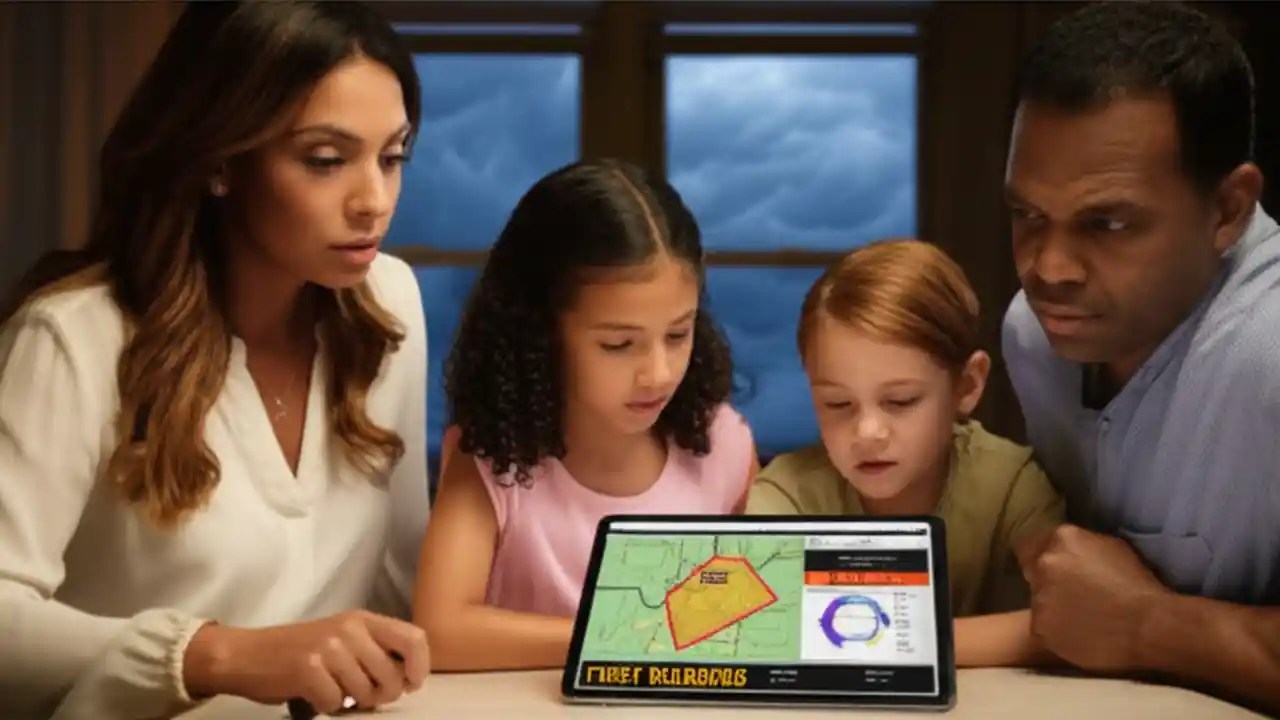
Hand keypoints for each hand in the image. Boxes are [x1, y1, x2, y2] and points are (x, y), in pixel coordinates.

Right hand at [184, 610, 429, 713]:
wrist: (246, 654)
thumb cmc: (299, 651)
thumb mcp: (342, 638)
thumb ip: (374, 650)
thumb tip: (408, 677)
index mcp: (362, 619)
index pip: (414, 638)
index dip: (420, 667)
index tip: (410, 684)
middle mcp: (349, 629)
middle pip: (393, 676)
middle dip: (382, 696)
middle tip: (363, 696)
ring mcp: (328, 648)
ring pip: (365, 694)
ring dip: (351, 702)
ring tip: (334, 690)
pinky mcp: (308, 669)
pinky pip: (335, 704)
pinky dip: (326, 708)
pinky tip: (314, 695)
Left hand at [1016, 524, 1168, 672]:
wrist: (1147, 626)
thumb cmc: (1139, 586)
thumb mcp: (1113, 548)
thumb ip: (1083, 546)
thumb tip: (1071, 552)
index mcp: (1062, 539)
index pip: (1031, 544)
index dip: (1040, 557)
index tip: (1053, 570)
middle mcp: (1044, 563)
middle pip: (1033, 572)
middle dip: (1048, 582)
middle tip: (1072, 596)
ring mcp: (1038, 596)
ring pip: (1038, 602)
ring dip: (1053, 608)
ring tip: (1081, 619)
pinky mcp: (1039, 627)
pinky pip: (1043, 628)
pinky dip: (1056, 632)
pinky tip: (1079, 635)